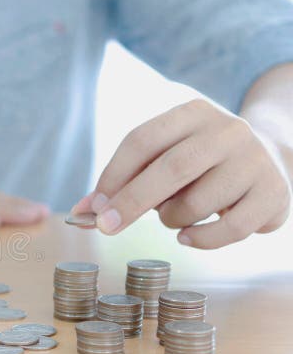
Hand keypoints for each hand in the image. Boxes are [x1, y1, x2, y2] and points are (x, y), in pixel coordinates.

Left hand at [72, 99, 290, 248]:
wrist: (269, 158)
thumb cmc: (198, 164)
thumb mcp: (162, 159)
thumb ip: (122, 183)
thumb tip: (80, 214)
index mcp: (192, 113)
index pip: (142, 140)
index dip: (113, 175)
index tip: (93, 206)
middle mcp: (228, 130)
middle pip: (170, 168)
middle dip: (131, 202)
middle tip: (106, 227)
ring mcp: (255, 161)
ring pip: (196, 204)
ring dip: (171, 220)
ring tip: (174, 215)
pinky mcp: (274, 193)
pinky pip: (229, 230)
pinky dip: (200, 240)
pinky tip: (188, 236)